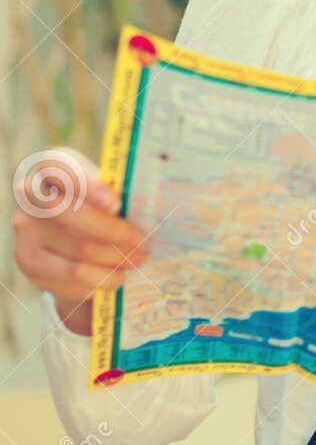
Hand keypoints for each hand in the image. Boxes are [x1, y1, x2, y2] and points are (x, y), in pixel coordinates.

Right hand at [10, 147, 148, 336]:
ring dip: (115, 259)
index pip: (57, 165)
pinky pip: (71, 277)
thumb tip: (160, 206)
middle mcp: (30, 194)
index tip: (117, 204)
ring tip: (139, 259)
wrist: (73, 242)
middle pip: (66, 213)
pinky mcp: (27, 261)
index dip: (86, 183)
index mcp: (52, 167)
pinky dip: (101, 279)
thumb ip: (124, 193)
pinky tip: (117, 276)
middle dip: (112, 231)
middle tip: (142, 240)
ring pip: (76, 249)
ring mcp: (25, 228)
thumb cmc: (102, 208)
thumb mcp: (112, 193)